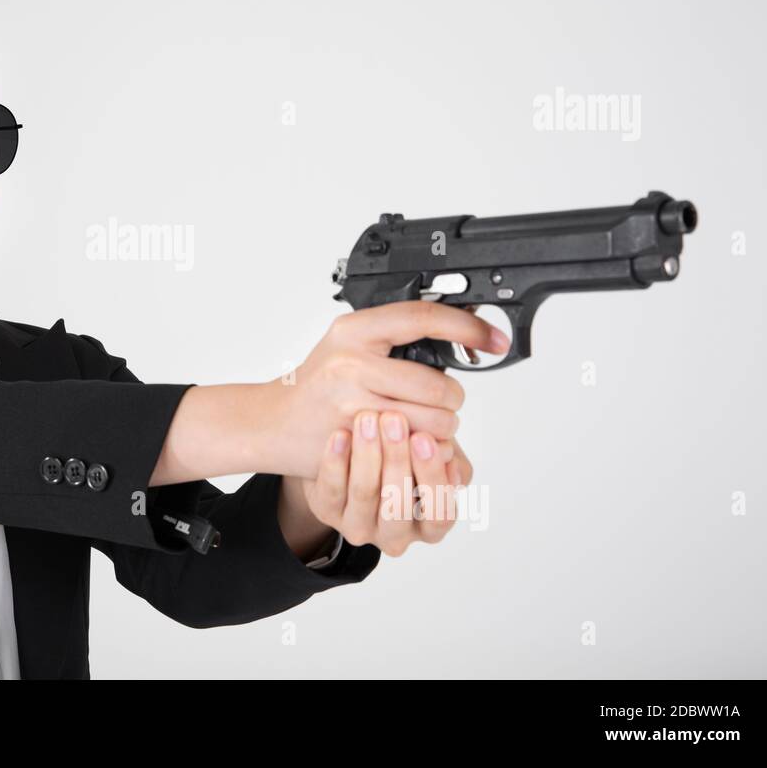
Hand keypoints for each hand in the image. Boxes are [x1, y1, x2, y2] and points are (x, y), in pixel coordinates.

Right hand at [254, 301, 505, 479]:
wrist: (272, 422)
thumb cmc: (319, 385)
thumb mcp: (350, 346)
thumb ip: (394, 339)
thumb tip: (460, 336)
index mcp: (355, 330)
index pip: (424, 318)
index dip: (467, 329)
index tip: (494, 340)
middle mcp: (352, 360)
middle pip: (438, 384)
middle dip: (450, 401)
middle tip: (436, 404)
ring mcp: (351, 400)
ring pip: (433, 420)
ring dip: (439, 429)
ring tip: (418, 425)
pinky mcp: (355, 437)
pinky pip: (414, 446)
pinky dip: (421, 450)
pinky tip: (407, 444)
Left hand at [299, 409, 473, 555]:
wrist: (359, 457)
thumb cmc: (406, 456)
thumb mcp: (432, 455)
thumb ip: (449, 456)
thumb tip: (447, 451)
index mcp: (429, 527)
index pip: (439, 513)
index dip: (432, 475)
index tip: (423, 436)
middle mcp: (395, 536)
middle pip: (398, 505)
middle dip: (397, 458)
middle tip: (393, 418)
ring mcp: (359, 527)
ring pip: (364, 493)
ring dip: (367, 453)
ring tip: (367, 418)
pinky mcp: (328, 513)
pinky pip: (331, 489)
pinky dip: (336, 460)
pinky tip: (341, 434)